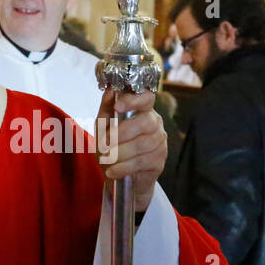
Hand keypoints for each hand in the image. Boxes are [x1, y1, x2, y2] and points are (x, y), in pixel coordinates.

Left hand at [97, 89, 166, 213]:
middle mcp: (155, 124)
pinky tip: (113, 171)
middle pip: (146, 122)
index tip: (117, 107)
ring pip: (143, 144)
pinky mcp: (159, 161)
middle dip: (122, 133)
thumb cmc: (112, 147)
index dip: (134, 100)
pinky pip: (142, 162)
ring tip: (106, 159)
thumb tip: (111, 88)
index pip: (147, 97)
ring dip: (120, 153)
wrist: (118, 176)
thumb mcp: (104, 126)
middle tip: (105, 143)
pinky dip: (123, 167)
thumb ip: (107, 107)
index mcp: (143, 110)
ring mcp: (160, 143)